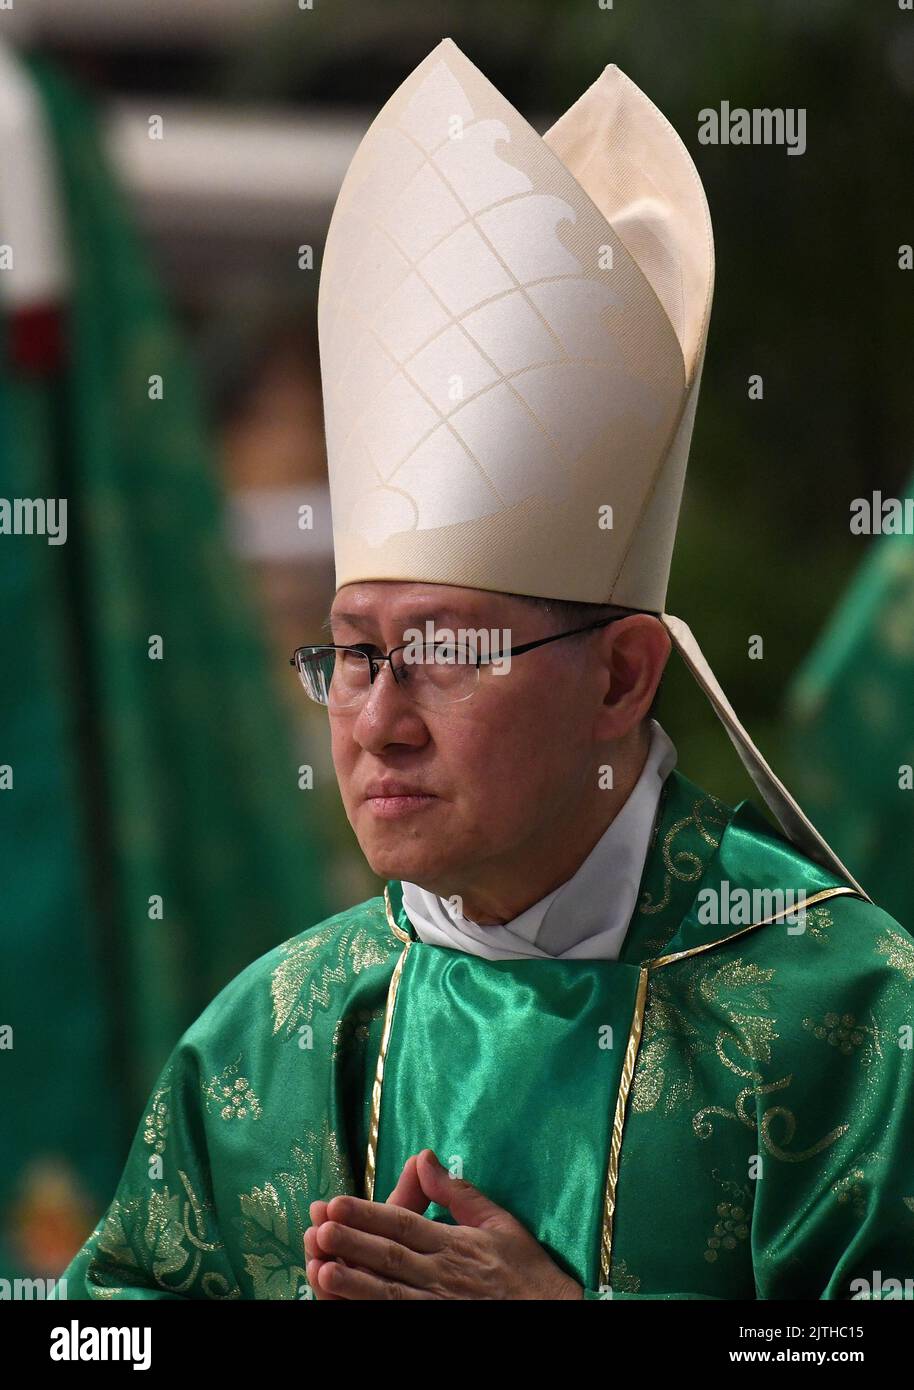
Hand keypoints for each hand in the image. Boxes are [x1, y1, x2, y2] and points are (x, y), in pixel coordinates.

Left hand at [304, 1148, 582, 1299]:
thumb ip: (458, 1192)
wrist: (554, 1317)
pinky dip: (370, 1312)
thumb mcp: (500, 1224)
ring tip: (320, 1269)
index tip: (336, 1204)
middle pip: (390, 1258)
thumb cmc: (527, 1273)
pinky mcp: (435, 1328)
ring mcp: (438, 1308)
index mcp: (456, 1245)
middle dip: (352, 1242)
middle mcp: (443, 1277)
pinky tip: (346, 1305)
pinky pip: (398, 1319)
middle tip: (318, 1228)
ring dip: (353, 1283)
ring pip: (388, 1294)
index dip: (367, 1215)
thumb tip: (425, 1158)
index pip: (404, 1226)